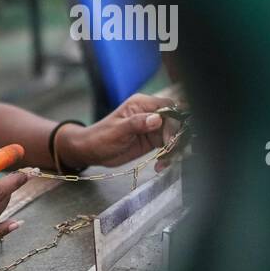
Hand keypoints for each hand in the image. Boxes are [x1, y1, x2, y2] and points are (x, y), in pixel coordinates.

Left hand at [58, 93, 179, 168]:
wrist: (92, 151)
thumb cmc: (100, 138)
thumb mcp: (117, 131)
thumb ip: (137, 124)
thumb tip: (157, 118)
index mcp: (142, 104)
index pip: (168, 106)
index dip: (173, 121)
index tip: (169, 138)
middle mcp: (150, 113)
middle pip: (175, 121)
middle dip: (176, 138)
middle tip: (170, 153)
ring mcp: (153, 127)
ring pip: (174, 135)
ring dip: (173, 150)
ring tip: (164, 163)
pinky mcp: (153, 140)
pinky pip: (168, 147)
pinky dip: (168, 157)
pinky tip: (160, 166)